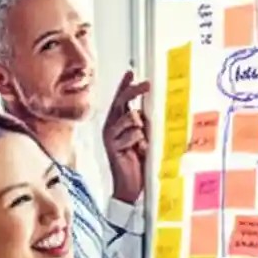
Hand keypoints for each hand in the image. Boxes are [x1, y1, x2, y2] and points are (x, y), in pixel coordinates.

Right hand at [102, 71, 149, 203]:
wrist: (129, 186)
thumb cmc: (136, 161)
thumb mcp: (142, 137)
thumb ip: (142, 123)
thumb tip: (146, 109)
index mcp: (117, 122)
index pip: (120, 99)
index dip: (125, 85)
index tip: (131, 72)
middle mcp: (111, 126)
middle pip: (121, 101)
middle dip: (134, 90)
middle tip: (147, 84)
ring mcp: (110, 136)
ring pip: (130, 118)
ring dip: (141, 129)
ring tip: (141, 144)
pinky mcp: (113, 146)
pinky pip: (133, 134)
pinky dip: (140, 142)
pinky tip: (137, 152)